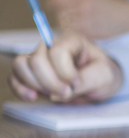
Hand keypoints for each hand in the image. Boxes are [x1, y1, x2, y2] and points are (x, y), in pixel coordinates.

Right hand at [8, 30, 123, 102]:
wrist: (99, 83)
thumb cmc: (103, 75)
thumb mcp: (104, 77)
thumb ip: (86, 82)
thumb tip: (57, 93)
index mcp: (73, 40)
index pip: (57, 51)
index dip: (64, 71)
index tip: (77, 82)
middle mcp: (52, 45)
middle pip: (36, 59)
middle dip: (49, 81)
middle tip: (66, 92)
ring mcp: (40, 58)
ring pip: (20, 65)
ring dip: (34, 84)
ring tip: (52, 94)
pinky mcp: (31, 73)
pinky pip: (14, 77)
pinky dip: (20, 89)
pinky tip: (33, 97)